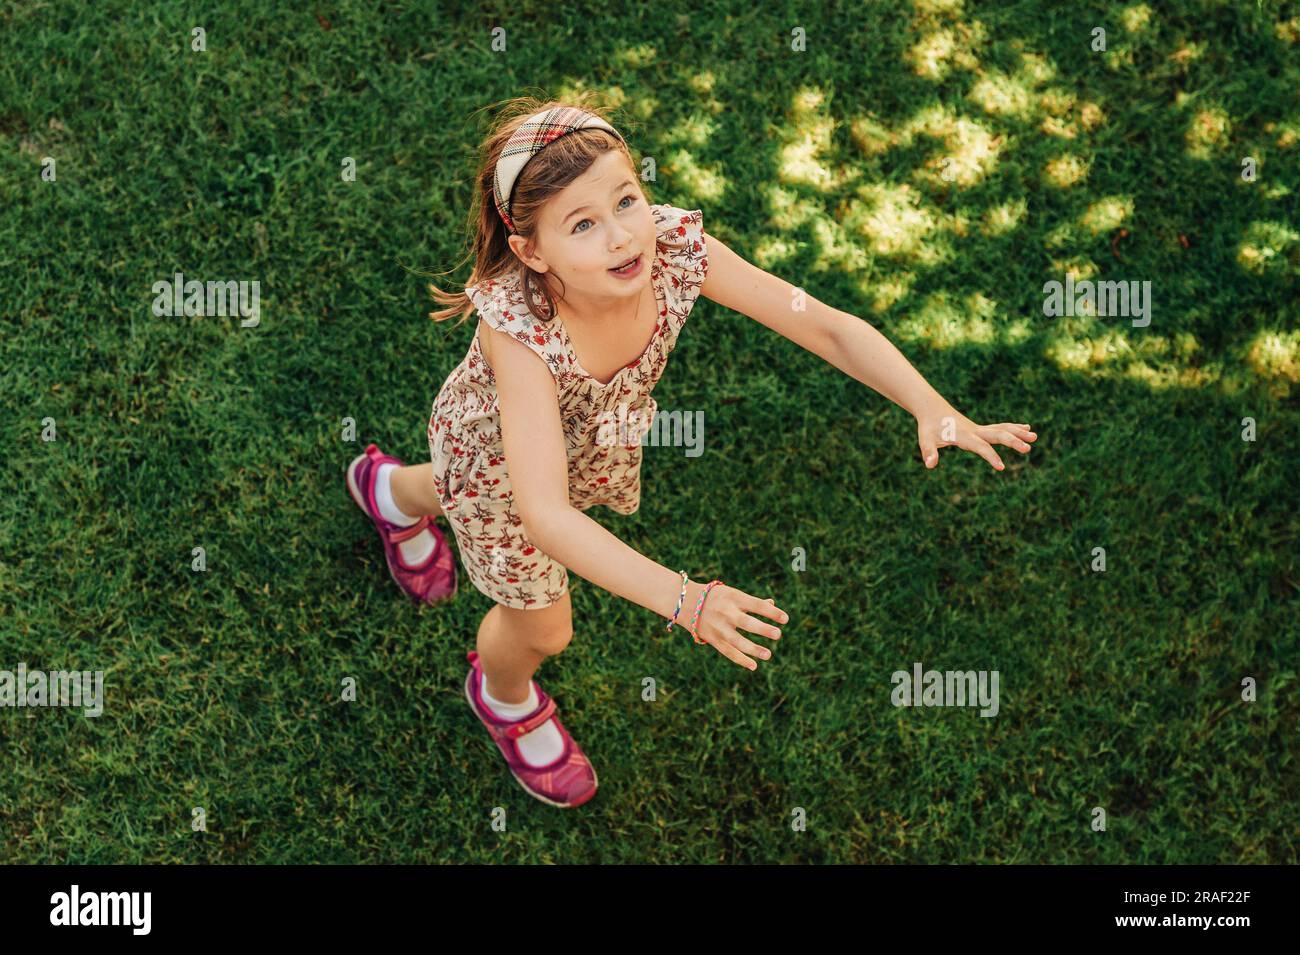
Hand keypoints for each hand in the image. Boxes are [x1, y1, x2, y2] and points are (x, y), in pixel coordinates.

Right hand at [679, 582, 786, 670]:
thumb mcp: (733, 594)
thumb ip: (752, 601)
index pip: (757, 605)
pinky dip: (740, 659)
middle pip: (747, 623)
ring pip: (737, 641)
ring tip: (768, 655)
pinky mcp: (713, 639)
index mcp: (734, 598)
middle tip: (778, 635)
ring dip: (753, 649)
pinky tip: (754, 665)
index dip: (772, 612)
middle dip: (763, 629)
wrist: (687, 603)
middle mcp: (726, 612)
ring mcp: (719, 627)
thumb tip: (772, 605)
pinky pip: (728, 651)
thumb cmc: (717, 597)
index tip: (785, 619)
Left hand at [915, 401, 1036, 470]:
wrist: (932, 408)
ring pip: (1002, 429)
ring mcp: (979, 428)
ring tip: (1034, 436)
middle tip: (1028, 448)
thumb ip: (928, 452)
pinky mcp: (980, 428)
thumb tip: (930, 465)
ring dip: (1018, 432)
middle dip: (1013, 441)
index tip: (1001, 467)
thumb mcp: (925, 440)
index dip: (990, 456)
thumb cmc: (928, 426)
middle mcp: (975, 430)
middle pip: (997, 435)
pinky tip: (1025, 428)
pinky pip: (1000, 427)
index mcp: (964, 436)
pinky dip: (1013, 427)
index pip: (980, 447)